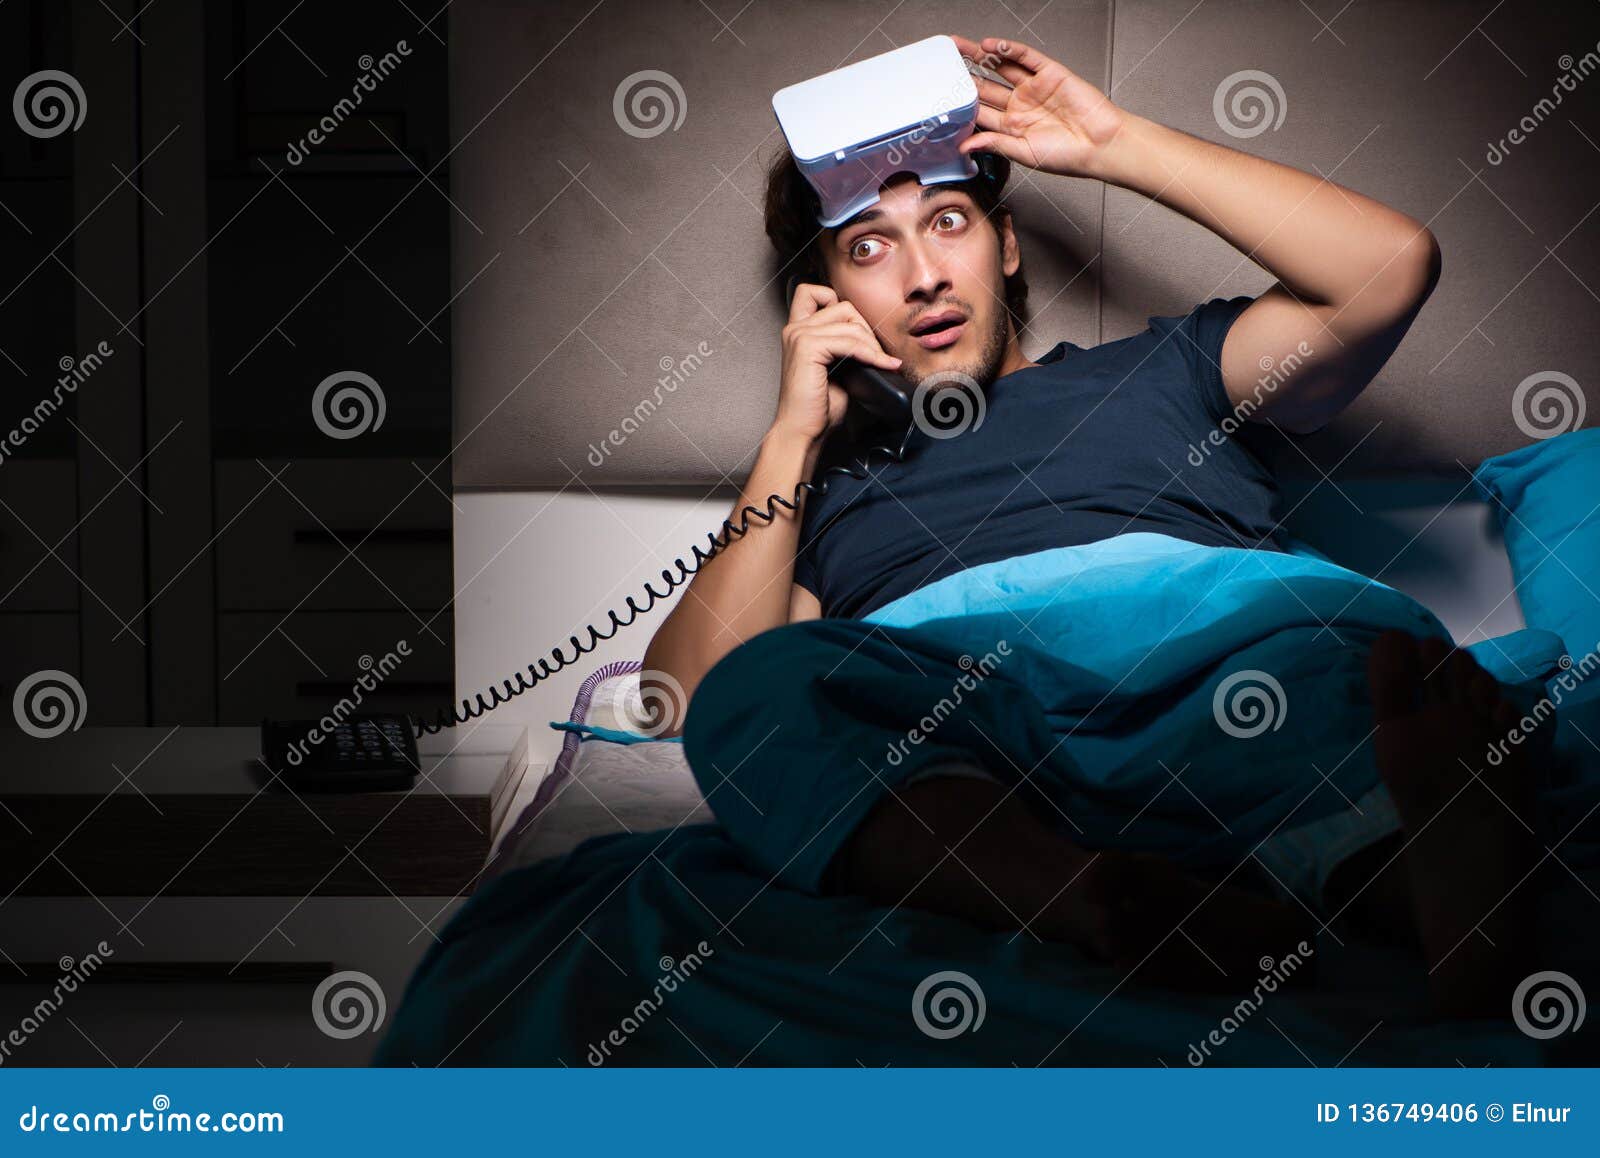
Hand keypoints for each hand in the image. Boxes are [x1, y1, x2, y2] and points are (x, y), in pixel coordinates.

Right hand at [772, 283, 901, 445]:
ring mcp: (799, 335)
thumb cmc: (819, 407)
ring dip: (872, 345)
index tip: (859, 332)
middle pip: (843, 306)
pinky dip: (870, 354)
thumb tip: (874, 337)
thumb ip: (846, 346)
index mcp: (799, 330)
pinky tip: (881, 366)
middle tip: (877, 356)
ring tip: (882, 364)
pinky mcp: (806, 347)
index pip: (817, 292)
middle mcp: (795, 328)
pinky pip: (850, 341)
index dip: (842, 303)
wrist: (804, 431)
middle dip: (866, 330)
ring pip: (850, 323)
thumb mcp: (837, 368)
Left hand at [951, 35, 1128, 179]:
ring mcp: (1034, 88)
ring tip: (960, 48)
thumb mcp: (1024, 154)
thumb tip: (966, 147)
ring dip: (980, 57)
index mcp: (1012, 127)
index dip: (961, 104)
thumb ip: (995, 145)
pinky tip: (990, 46)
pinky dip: (1008, 50)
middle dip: (965, 75)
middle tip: (944, 65)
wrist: (1100, 145)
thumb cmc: (1068, 156)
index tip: (940, 97)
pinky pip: (1025, 57)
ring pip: (1002, 67)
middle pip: (986, 86)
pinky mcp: (1050, 74)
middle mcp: (1020, 105)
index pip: (979, 112)